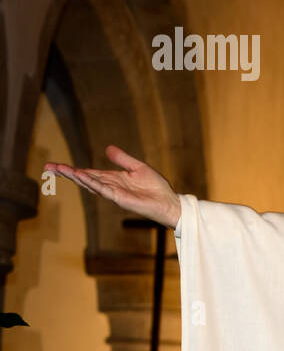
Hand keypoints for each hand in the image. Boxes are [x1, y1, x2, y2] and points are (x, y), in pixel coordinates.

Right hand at [44, 145, 181, 228]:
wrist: (169, 202)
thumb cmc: (156, 188)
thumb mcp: (138, 167)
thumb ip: (122, 159)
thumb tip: (107, 148)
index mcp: (112, 179)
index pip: (88, 173)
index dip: (72, 169)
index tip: (55, 165)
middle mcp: (110, 186)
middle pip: (84, 178)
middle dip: (66, 173)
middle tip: (47, 167)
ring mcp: (113, 193)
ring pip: (90, 183)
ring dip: (75, 176)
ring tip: (60, 169)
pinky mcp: (120, 198)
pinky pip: (103, 189)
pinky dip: (92, 183)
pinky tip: (81, 176)